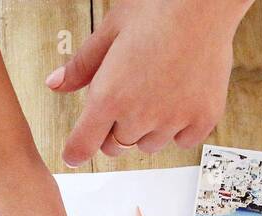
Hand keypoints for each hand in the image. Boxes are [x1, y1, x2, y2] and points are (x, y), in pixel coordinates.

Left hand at [47, 0, 251, 163]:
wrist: (206, 1)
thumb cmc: (159, 7)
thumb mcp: (110, 31)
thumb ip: (82, 66)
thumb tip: (56, 84)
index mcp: (110, 96)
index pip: (83, 145)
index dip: (76, 151)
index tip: (75, 153)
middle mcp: (140, 115)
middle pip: (115, 146)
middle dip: (113, 129)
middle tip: (125, 100)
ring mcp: (174, 119)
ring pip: (148, 145)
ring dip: (146, 129)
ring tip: (155, 93)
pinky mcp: (203, 118)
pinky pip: (183, 141)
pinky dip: (179, 128)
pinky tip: (179, 99)